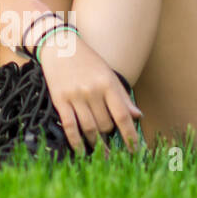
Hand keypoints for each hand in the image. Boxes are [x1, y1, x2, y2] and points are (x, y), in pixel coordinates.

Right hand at [37, 33, 143, 153]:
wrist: (59, 45)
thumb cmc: (87, 60)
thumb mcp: (108, 74)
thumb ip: (122, 96)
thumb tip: (137, 117)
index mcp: (107, 84)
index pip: (123, 116)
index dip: (130, 136)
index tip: (135, 150)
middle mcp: (92, 91)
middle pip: (105, 125)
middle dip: (109, 135)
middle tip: (109, 140)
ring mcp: (75, 96)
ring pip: (89, 128)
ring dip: (96, 143)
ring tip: (100, 151)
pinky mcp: (59, 100)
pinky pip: (69, 126)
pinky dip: (76, 142)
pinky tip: (81, 151)